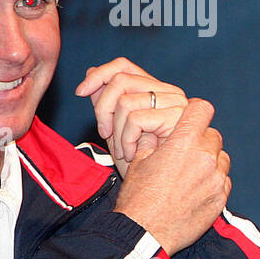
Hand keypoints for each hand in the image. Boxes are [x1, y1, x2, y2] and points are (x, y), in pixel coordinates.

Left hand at [75, 57, 188, 176]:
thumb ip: (107, 101)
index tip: (80, 93)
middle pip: (121, 79)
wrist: (157, 193)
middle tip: (105, 134)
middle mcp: (171, 93)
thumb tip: (92, 71)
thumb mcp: (116, 128)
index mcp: (158, 91)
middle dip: (102, 108)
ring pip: (125, 100)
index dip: (99, 74)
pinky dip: (126, 139)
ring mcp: (178, 104)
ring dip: (116, 130)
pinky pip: (135, 118)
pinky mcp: (179, 119)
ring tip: (123, 149)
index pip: (124, 66)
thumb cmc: (140, 164)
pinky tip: (131, 153)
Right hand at [113, 99, 230, 254]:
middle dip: (201, 140)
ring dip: (210, 161)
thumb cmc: (138, 197)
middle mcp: (205, 157)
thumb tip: (166, 133)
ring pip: (221, 158)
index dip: (195, 111)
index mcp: (184, 143)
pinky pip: (223, 180)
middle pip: (213, 135)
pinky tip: (196, 189)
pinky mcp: (221, 197)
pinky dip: (214, 181)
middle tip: (185, 153)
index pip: (202, 109)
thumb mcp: (139, 160)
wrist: (145, 232)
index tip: (190, 118)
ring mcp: (216, 178)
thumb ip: (159, 141)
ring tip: (189, 173)